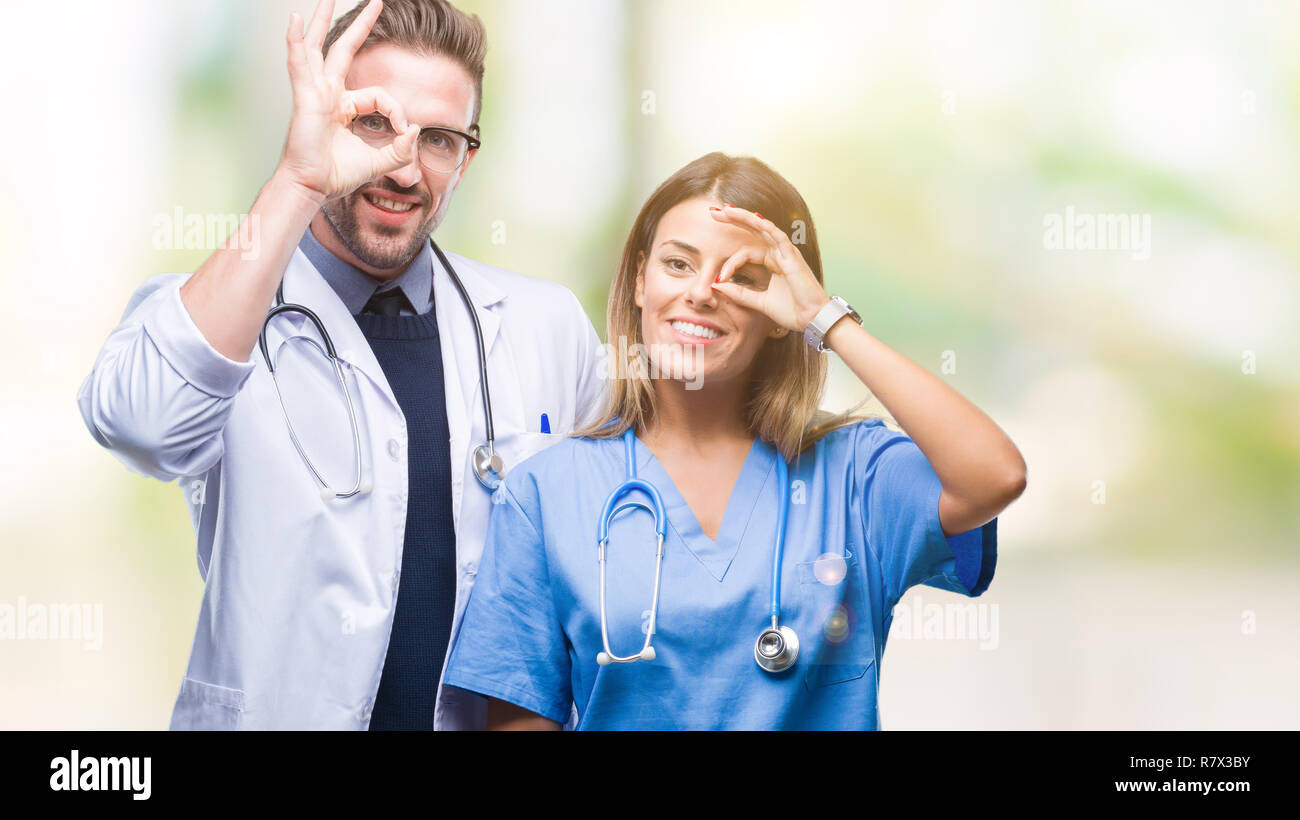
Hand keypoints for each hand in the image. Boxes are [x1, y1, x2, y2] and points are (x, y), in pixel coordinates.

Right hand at [277, 0, 420, 200]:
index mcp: (345, 106)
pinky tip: (293, 19)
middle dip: (361, 25)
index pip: (380, 94)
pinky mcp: (305, 96)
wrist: (314, 187)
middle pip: (344, 49)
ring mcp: (315, 91)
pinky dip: (295, 41)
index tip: (403, 131)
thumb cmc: (338, 174)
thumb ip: (400, 149)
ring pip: (319, 47)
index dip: (397, 110)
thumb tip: (416, 129)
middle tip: (377, 2)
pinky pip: (299, 63)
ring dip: (323, 19)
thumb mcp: (379, 161)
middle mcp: (329, 93)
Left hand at [708, 204, 831, 333]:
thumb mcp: (759, 301)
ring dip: (744, 217)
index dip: (729, 264)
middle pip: (753, 231)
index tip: (718, 279)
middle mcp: (779, 253)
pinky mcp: (792, 255)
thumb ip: (739, 293)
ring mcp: (786, 252)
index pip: (745, 253)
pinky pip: (777, 235)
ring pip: (762, 227)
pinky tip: (752, 218)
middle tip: (713, 212)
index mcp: (772, 262)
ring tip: (726, 210)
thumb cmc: (792, 311)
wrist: (812, 319)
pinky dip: (764, 226)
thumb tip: (716, 285)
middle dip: (733, 220)